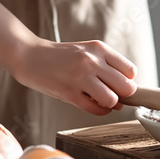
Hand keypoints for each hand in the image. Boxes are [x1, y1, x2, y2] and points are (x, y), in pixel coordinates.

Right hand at [10, 38, 137, 115]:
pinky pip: (95, 109)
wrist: (29, 56)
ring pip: (113, 100)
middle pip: (126, 87)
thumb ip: (105, 66)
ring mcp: (80, 77)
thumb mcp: (85, 51)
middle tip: (111, 94)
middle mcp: (92, 61)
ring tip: (99, 99)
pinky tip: (91, 104)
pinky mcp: (69, 93)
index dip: (126, 81)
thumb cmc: (59, 56)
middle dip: (122, 95)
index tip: (117, 84)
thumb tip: (125, 94)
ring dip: (109, 104)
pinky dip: (98, 110)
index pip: (130, 70)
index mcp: (98, 48)